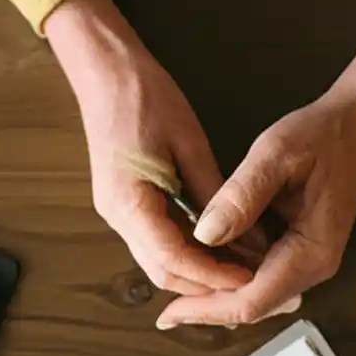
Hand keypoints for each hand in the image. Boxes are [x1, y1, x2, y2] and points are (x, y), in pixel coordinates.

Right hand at [47, 0, 252, 294]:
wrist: (106, 71)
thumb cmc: (144, 98)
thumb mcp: (190, 145)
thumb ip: (214, 195)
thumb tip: (246, 236)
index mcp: (128, 203)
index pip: (172, 259)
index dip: (212, 275)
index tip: (248, 278)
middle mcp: (117, 217)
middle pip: (162, 271)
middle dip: (205, 284)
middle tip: (249, 281)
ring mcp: (117, 212)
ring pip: (158, 261)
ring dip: (197, 271)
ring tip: (239, 268)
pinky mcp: (124, 204)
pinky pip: (156, 242)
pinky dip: (186, 253)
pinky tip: (216, 248)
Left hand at [155, 95, 355, 327]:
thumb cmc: (322, 134)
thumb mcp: (277, 154)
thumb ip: (241, 195)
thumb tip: (204, 235)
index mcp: (311, 252)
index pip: (253, 300)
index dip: (208, 309)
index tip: (169, 314)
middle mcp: (314, 267)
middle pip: (254, 306)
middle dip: (209, 308)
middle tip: (165, 311)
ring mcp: (310, 262)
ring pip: (258, 295)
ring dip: (218, 295)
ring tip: (178, 291)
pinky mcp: (302, 251)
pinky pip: (264, 277)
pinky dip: (232, 278)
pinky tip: (205, 267)